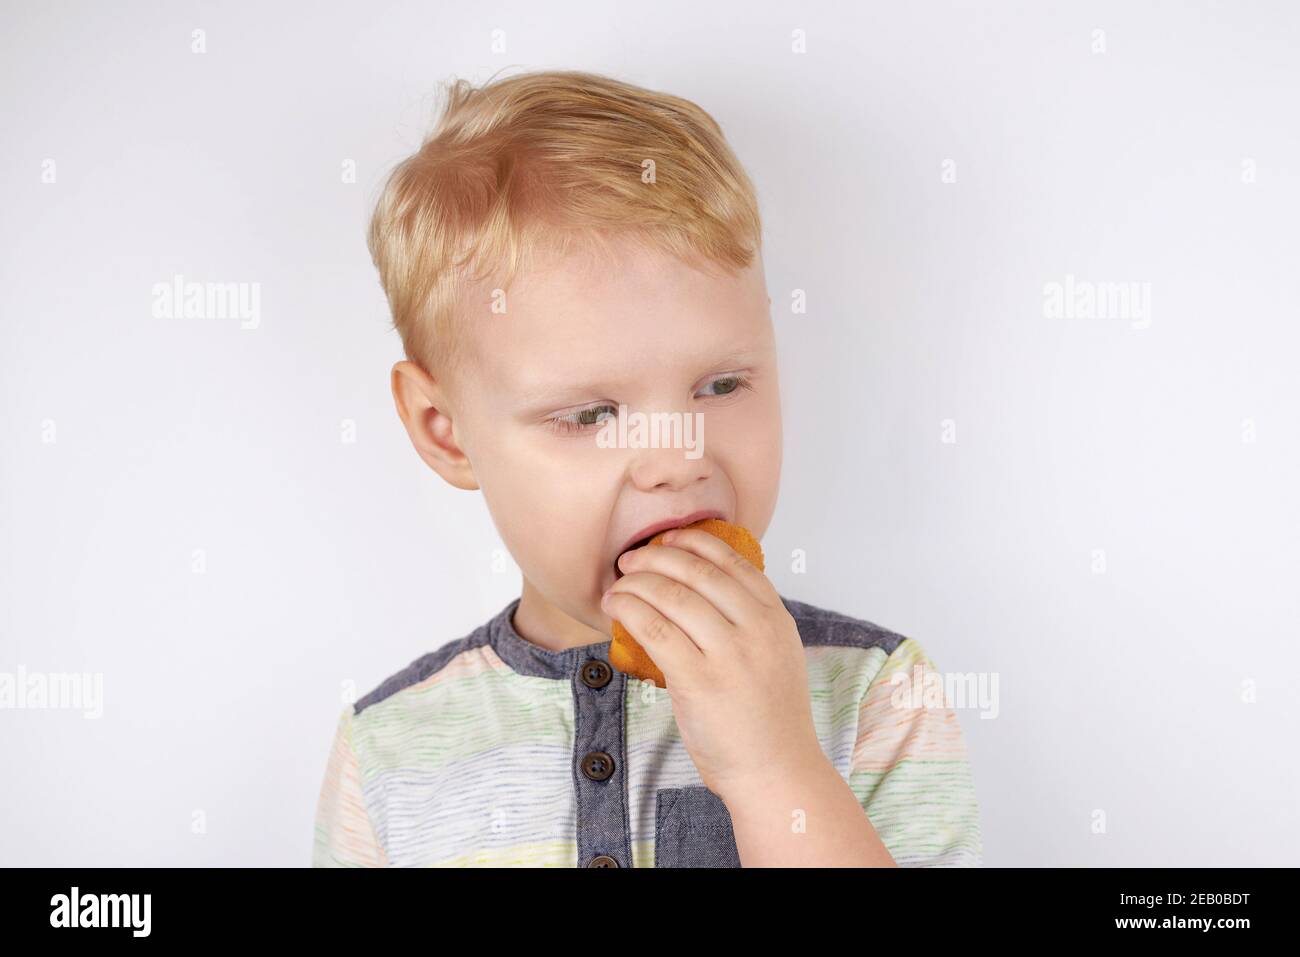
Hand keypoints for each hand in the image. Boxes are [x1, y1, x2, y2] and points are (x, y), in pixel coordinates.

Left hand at [601, 526, 824, 800]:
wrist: (776, 772)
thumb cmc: (769, 719)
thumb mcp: (775, 656)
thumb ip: (749, 622)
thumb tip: (698, 590)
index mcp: (776, 619)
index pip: (733, 562)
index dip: (694, 543)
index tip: (667, 539)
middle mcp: (757, 629)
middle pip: (698, 573)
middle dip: (656, 557)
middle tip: (631, 559)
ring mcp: (730, 654)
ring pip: (673, 596)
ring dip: (636, 583)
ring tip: (617, 585)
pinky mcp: (699, 681)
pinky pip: (655, 629)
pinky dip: (629, 610)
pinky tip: (615, 607)